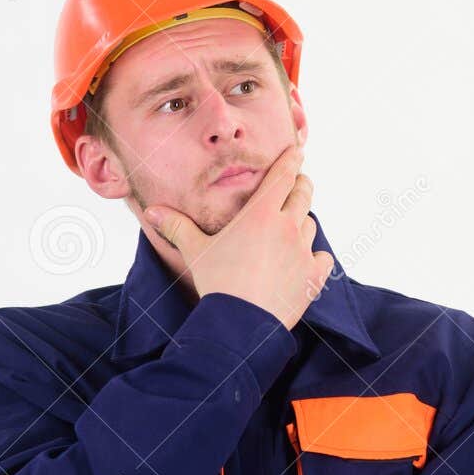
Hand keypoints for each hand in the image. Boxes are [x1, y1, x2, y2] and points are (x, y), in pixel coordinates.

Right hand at [142, 144, 334, 329]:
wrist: (241, 323)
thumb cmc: (217, 283)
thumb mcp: (195, 251)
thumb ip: (176, 226)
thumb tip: (150, 211)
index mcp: (260, 214)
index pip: (282, 176)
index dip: (291, 160)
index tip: (297, 151)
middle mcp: (287, 227)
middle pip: (303, 194)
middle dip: (301, 185)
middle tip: (299, 182)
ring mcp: (303, 252)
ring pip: (310, 226)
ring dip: (303, 223)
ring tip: (292, 227)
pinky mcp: (313, 277)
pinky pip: (323, 258)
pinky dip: (317, 257)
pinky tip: (308, 261)